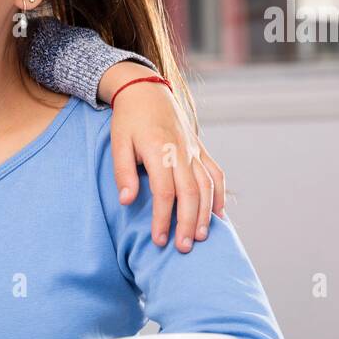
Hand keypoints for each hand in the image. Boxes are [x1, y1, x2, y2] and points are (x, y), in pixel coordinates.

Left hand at [105, 69, 225, 252]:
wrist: (146, 90)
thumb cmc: (128, 120)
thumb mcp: (118, 143)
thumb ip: (123, 172)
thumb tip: (126, 201)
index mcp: (159, 151)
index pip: (165, 192)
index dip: (163, 218)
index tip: (158, 240)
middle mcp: (181, 152)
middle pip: (190, 193)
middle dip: (187, 223)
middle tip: (182, 248)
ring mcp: (194, 150)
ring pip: (207, 186)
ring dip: (205, 214)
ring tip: (200, 237)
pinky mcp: (200, 149)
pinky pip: (216, 173)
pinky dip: (219, 195)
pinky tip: (219, 215)